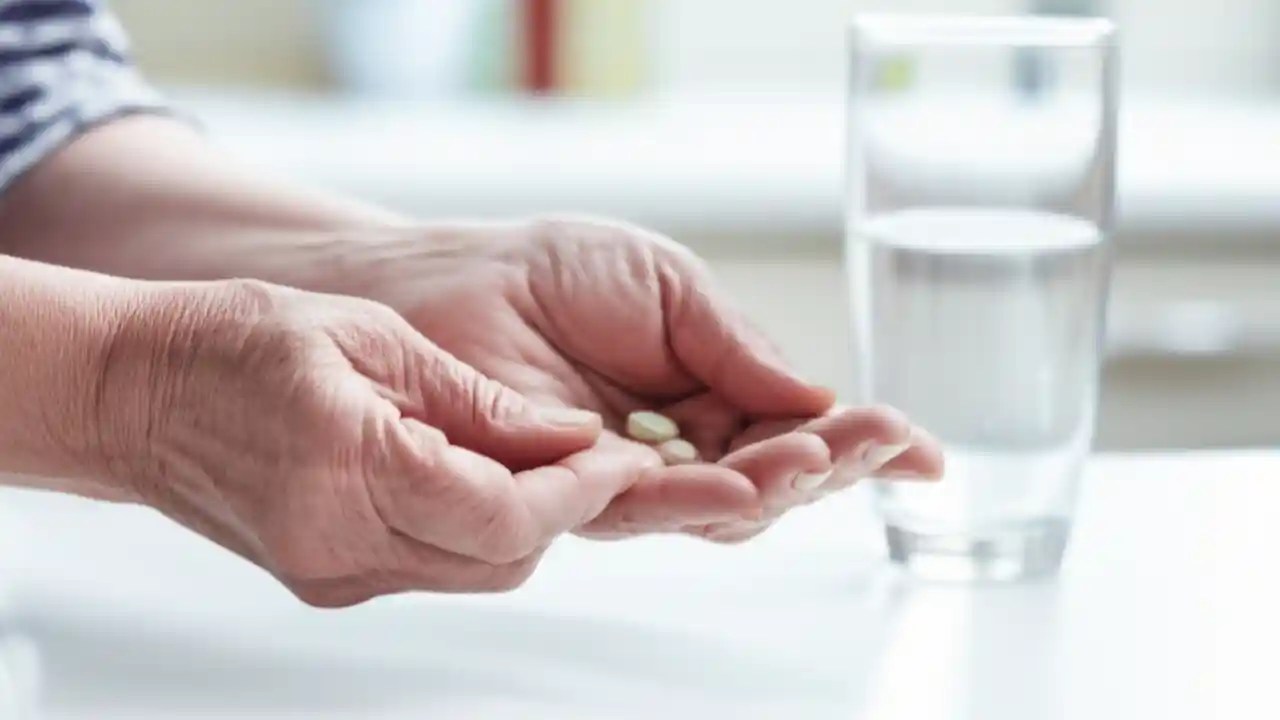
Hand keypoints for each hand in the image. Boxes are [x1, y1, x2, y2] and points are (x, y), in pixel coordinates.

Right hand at [97, 278, 642, 606]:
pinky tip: (480, 477)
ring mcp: (328, 572)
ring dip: (524, 522)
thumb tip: (571, 433)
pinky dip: (473, 530)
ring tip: (546, 460)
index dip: (578, 489)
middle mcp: (339, 543)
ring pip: (474, 571)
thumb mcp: (372, 336)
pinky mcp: (324, 581)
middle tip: (598, 453)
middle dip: (562, 508)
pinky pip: (431, 567)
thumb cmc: (239, 341)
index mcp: (349, 467)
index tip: (621, 455)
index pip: (505, 515)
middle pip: (501, 558)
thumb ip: (479, 400)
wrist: (134, 392)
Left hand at [316, 217, 943, 540]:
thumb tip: (817, 392)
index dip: (861, 442)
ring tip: (825, 456)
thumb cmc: (554, 273)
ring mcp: (635, 477)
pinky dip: (707, 499)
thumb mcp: (669, 284)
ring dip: (783, 485)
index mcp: (713, 391)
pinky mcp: (581, 494)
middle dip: (837, 464)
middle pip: (776, 478)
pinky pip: (652, 509)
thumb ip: (737, 342)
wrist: (454, 284)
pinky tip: (748, 485)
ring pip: (727, 507)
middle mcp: (683, 447)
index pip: (798, 428)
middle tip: (887, 441)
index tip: (924, 449)